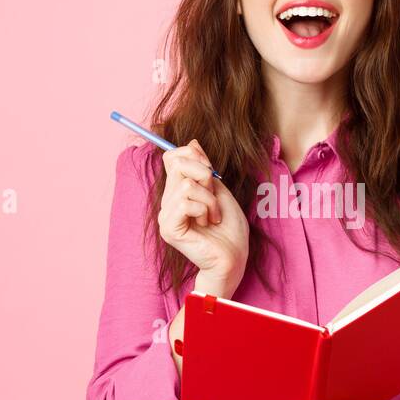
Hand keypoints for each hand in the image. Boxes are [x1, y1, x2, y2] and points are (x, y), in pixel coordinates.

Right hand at [157, 138, 248, 295]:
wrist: (234, 257)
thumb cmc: (229, 229)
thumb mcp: (219, 190)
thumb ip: (204, 169)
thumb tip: (192, 142)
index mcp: (177, 191)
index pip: (173, 156)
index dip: (193, 155)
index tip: (211, 172)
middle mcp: (168, 201)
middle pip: (178, 163)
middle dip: (205, 176)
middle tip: (214, 198)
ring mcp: (165, 215)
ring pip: (186, 185)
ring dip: (209, 199)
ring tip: (213, 216)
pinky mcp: (168, 228)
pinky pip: (185, 202)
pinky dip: (204, 209)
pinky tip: (207, 224)